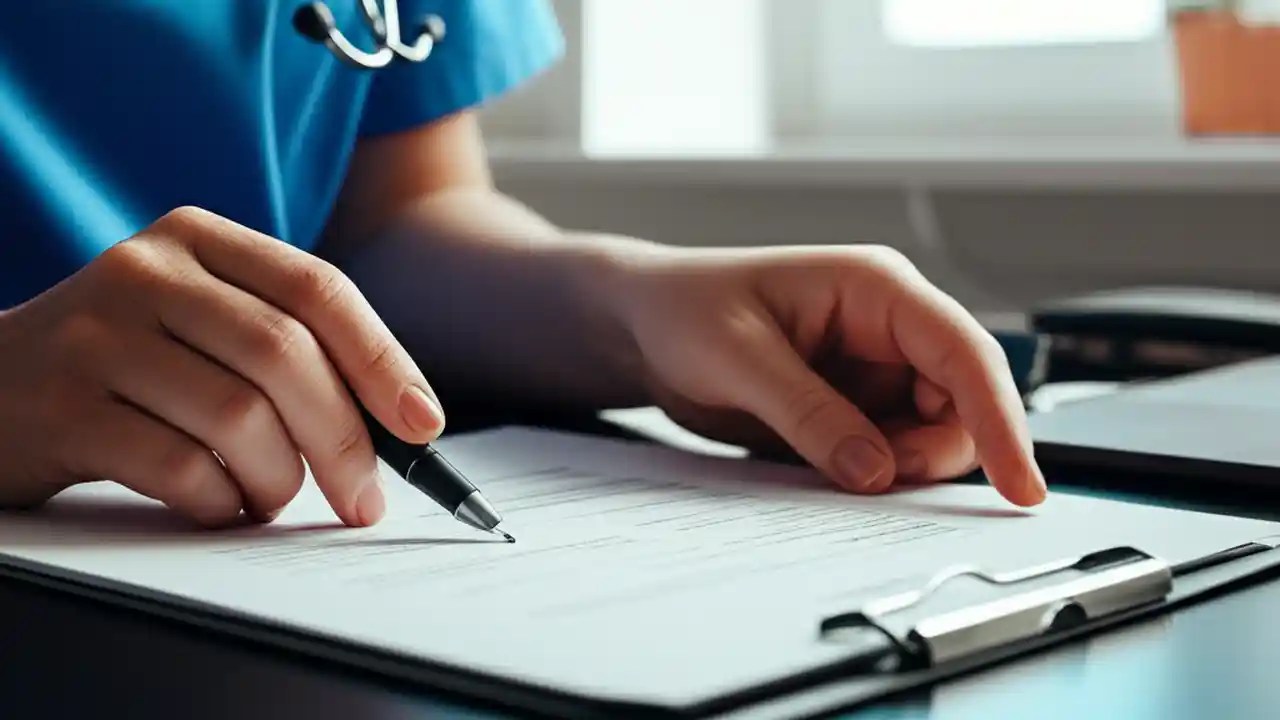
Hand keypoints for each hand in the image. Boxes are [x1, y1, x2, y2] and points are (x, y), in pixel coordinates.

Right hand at [0, 207, 443, 526]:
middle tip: (365, 497)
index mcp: (195, 237)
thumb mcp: (199, 317)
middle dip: (344, 439)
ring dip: (278, 477)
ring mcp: (94, 337)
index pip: (318, 290)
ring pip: (238, 417)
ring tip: (271, 493)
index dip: (382, 360)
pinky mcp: (61, 409)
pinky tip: (219, 503)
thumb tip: (400, 418)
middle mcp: (144, 272)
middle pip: (285, 355)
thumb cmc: (125, 361)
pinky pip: (179, 468)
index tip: (422, 423)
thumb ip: (286, 343)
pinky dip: (220, 501)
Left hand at [612, 244, 1046, 505]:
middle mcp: (887, 329)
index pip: (964, 354)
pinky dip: (871, 474)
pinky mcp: (851, 407)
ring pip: (928, 436)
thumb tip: (876, 474)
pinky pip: (887, 452)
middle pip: (960, 404)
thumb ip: (810, 415)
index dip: (1002, 421)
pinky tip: (820, 464)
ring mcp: (872, 370)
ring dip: (898, 468)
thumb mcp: (741, 359)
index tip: (1022, 485)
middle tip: (872, 477)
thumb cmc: (684, 308)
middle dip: (932, 453)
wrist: (643, 324)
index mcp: (876, 289)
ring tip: (824, 460)